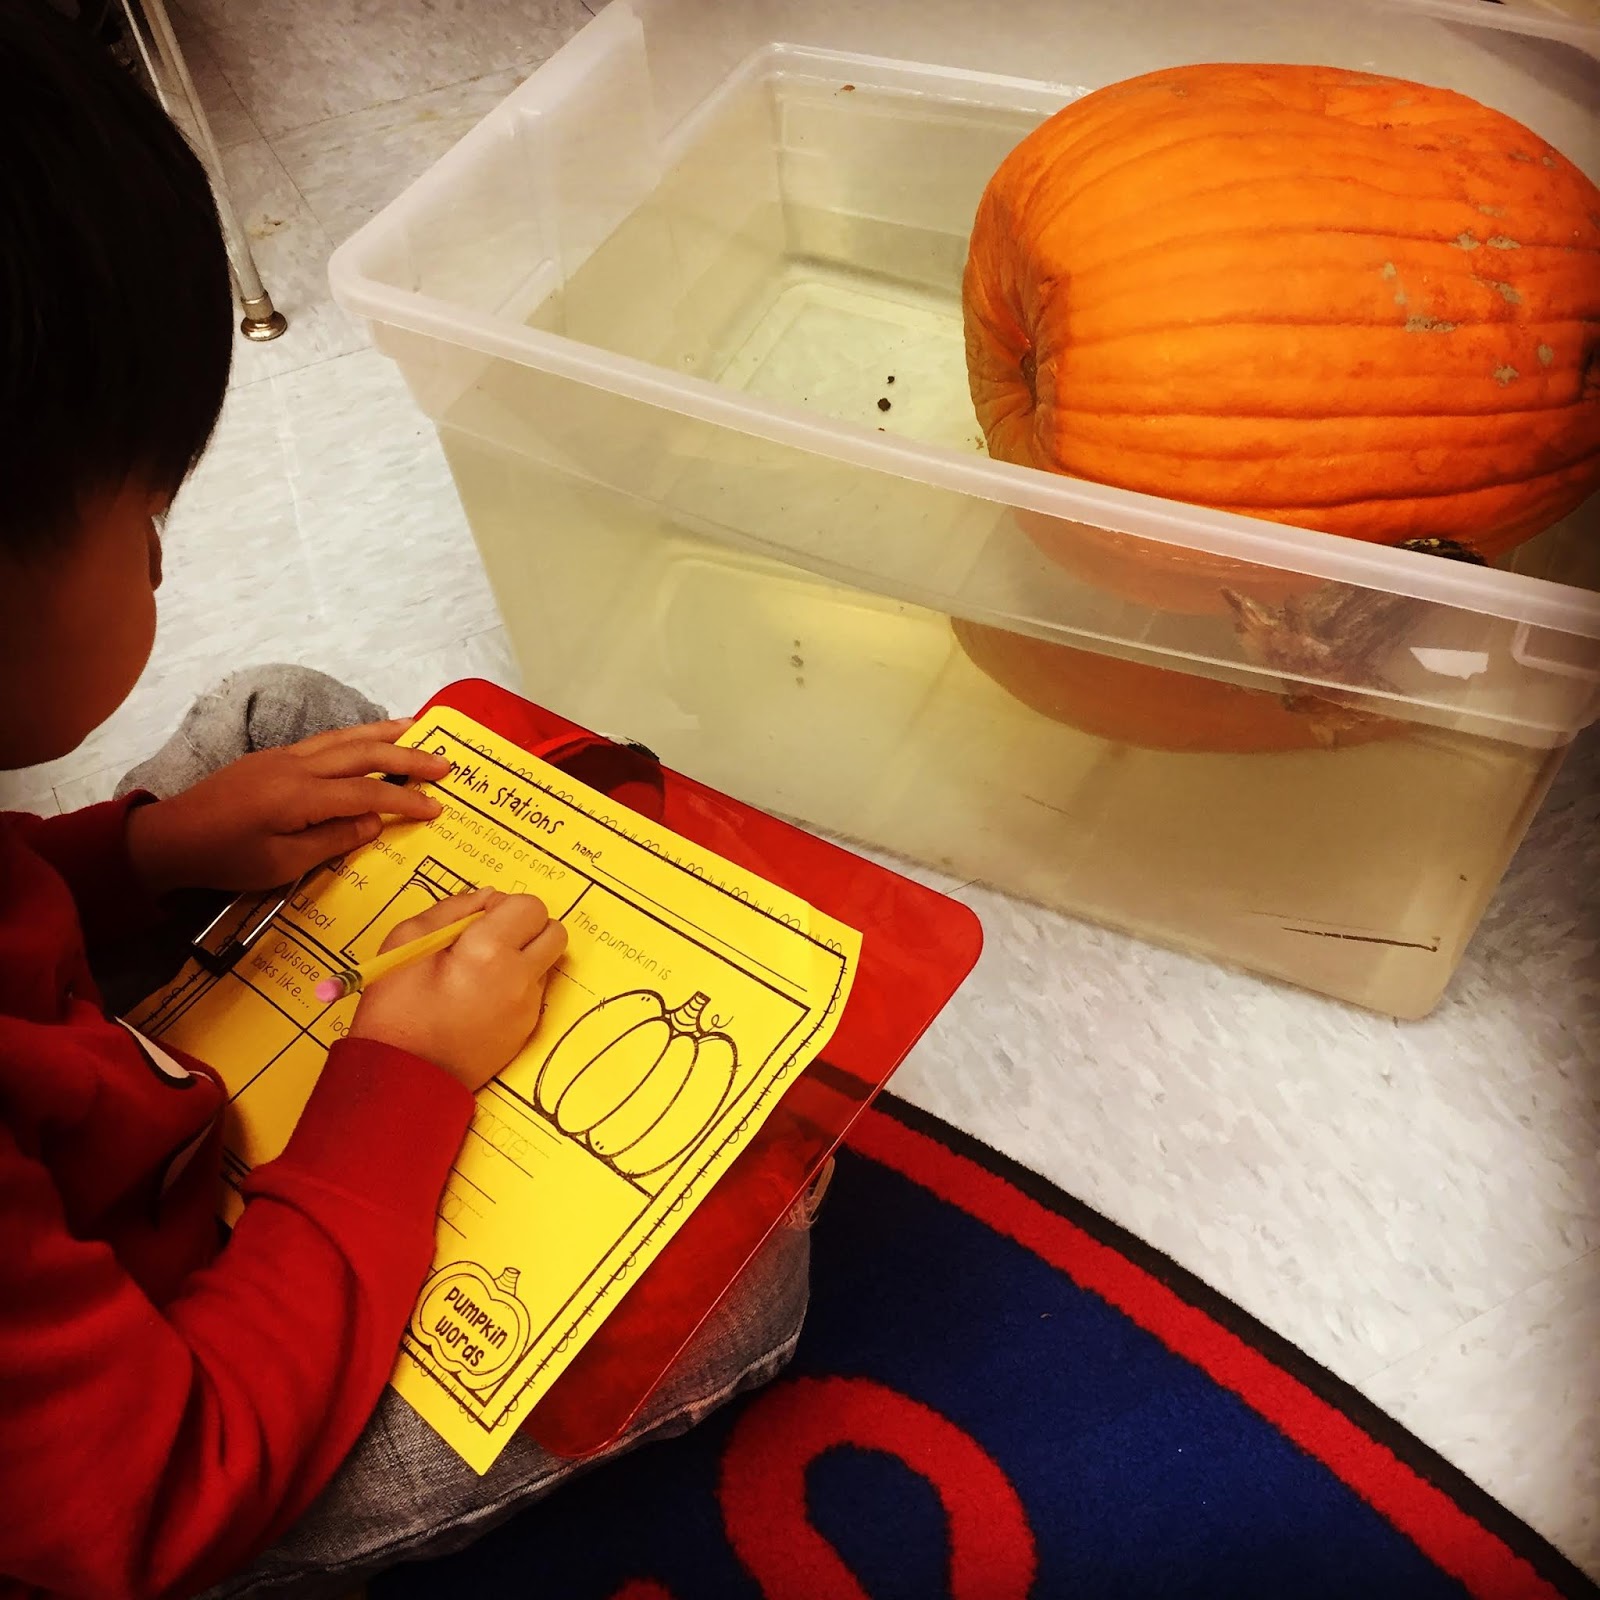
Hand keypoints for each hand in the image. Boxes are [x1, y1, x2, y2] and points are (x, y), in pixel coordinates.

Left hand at [126, 720, 449, 893]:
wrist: (169, 839)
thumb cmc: (224, 859)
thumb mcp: (281, 864)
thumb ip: (332, 840)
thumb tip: (373, 824)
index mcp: (300, 797)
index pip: (367, 795)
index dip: (405, 802)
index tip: (436, 809)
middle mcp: (296, 767)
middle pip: (364, 754)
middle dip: (408, 756)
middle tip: (445, 763)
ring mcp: (284, 757)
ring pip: (345, 737)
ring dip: (385, 732)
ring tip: (418, 728)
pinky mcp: (273, 757)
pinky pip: (326, 740)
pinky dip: (356, 736)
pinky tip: (370, 739)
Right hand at [350, 889, 566, 1092]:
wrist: (403, 1078)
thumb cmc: (395, 1009)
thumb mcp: (407, 940)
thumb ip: (452, 909)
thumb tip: (487, 898)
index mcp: (489, 952)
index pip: (531, 906)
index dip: (506, 906)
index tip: (479, 920)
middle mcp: (519, 979)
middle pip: (554, 931)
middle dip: (527, 927)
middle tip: (489, 939)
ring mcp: (527, 1008)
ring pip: (546, 962)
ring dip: (524, 956)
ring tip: (480, 971)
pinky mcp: (526, 1030)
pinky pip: (534, 992)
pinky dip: (516, 985)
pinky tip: (481, 997)